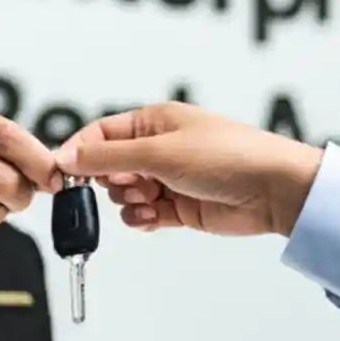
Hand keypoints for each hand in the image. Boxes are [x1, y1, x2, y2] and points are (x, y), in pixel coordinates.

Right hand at [55, 102, 324, 236]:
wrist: (274, 190)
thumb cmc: (227, 157)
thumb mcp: (159, 152)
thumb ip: (109, 157)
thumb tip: (67, 155)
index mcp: (153, 121)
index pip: (100, 135)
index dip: (80, 153)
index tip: (65, 175)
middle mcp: (158, 147)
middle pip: (108, 167)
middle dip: (109, 183)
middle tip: (129, 186)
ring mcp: (168, 178)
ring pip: (124, 195)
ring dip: (129, 204)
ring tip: (151, 202)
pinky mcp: (178, 207)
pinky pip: (143, 215)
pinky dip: (142, 220)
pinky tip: (155, 219)